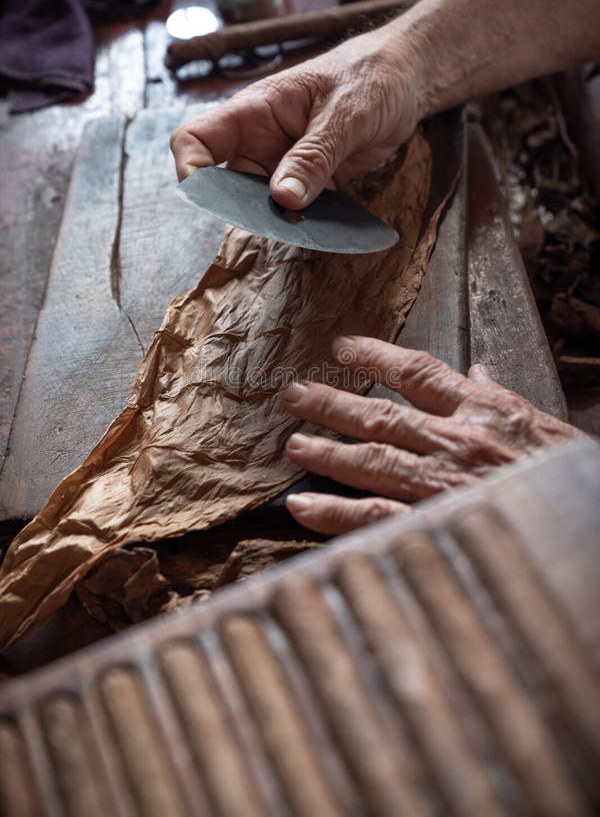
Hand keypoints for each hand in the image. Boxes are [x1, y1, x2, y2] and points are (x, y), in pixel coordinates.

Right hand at [170, 28, 421, 208]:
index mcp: (253, 112)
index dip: (191, 169)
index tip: (206, 198)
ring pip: (260, 205)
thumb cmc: (370, 77)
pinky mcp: (308, 183)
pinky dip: (305, 223)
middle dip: (242, 210)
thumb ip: (313, 156)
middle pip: (225, 185)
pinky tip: (324, 230)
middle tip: (276, 223)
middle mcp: (259, 141)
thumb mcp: (345, 114)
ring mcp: (282, 165)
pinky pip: (295, 211)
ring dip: (277, 223)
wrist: (404, 81)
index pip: (196, 140)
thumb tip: (282, 199)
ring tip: (306, 228)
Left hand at [281, 336, 582, 534]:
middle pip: (381, 415)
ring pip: (370, 460)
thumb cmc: (566, 470)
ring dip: (326, 451)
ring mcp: (443, 483)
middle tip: (293, 395)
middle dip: (333, 403)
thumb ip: (499, 396)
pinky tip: (303, 506)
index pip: (418, 372)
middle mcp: (456, 440)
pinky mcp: (437, 523)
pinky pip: (376, 516)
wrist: (589, 512)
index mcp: (483, 409)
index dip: (375, 358)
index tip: (343, 348)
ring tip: (291, 444)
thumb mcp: (542, 423)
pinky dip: (336, 513)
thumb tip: (477, 371)